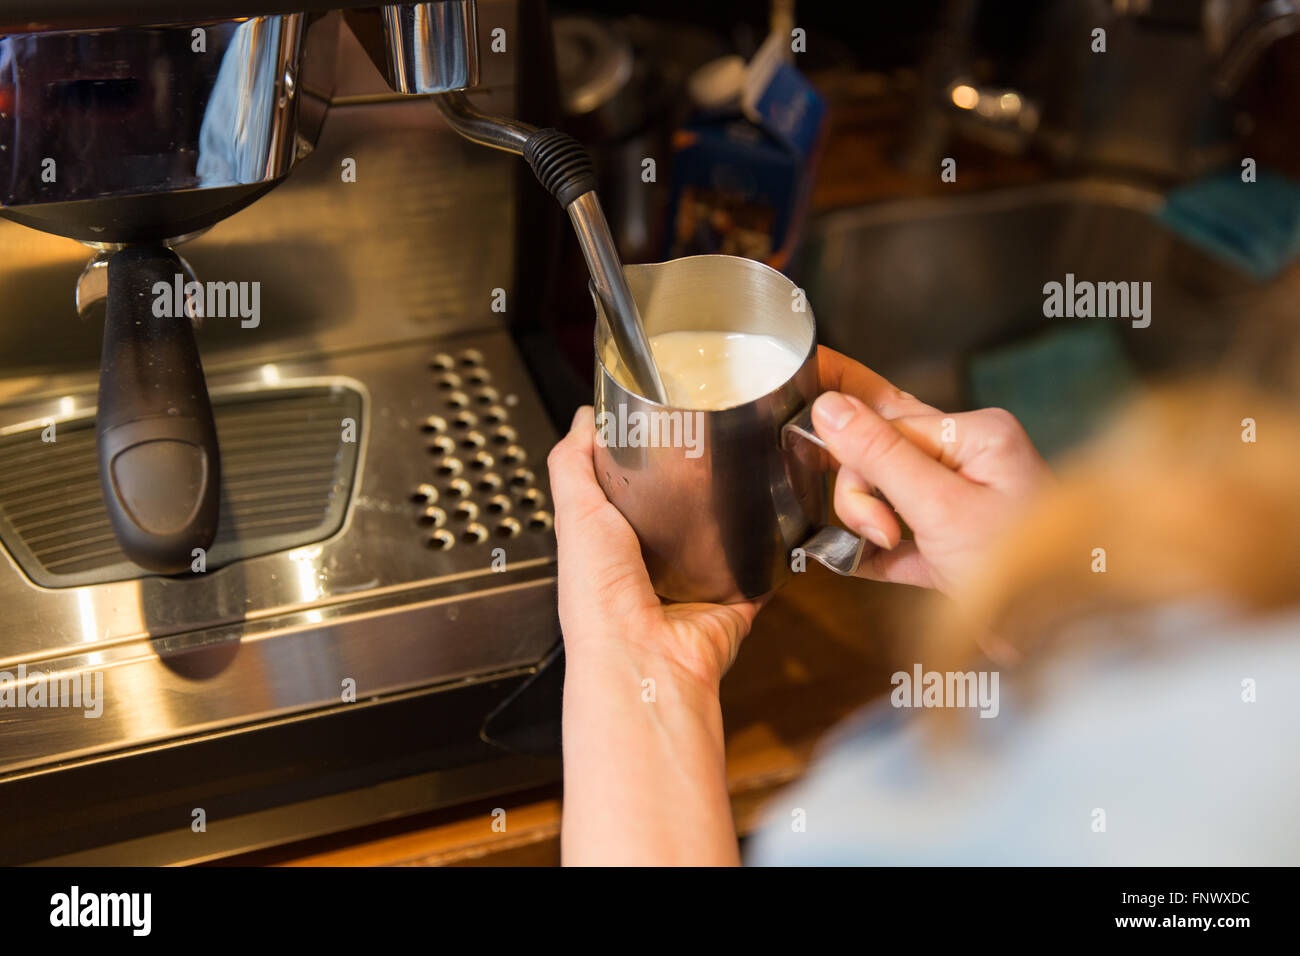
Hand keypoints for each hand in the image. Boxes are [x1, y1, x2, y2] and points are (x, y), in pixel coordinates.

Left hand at [546, 405, 762, 688]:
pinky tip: (782, 523)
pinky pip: (759, 573)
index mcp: (611, 546)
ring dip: (737, 515)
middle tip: (719, 442)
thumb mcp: (574, 513)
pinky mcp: (732, 603)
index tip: (668, 423)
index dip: (646, 459)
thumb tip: (584, 418)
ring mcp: (694, 589)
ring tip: (753, 473)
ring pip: (723, 541)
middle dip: (698, 484)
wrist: (642, 656)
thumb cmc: (598, 598)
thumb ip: (571, 465)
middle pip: (681, 514)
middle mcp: (652, 569)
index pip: (631, 492)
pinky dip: (771, 553)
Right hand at [815, 347, 1051, 593]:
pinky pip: (897, 535)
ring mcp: (960, 502)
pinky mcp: (951, 543)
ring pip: (883, 497)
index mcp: (975, 435)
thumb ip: (880, 457)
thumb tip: (829, 408)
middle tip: (883, 534)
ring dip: (870, 528)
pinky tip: (861, 562)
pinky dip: (878, 552)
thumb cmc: (1024, 573)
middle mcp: (970, 459)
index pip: (886, 426)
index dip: (863, 469)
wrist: (1067, 644)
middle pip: (881, 458)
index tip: (869, 514)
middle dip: (866, 499)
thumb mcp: (941, 510)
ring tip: (888, 551)